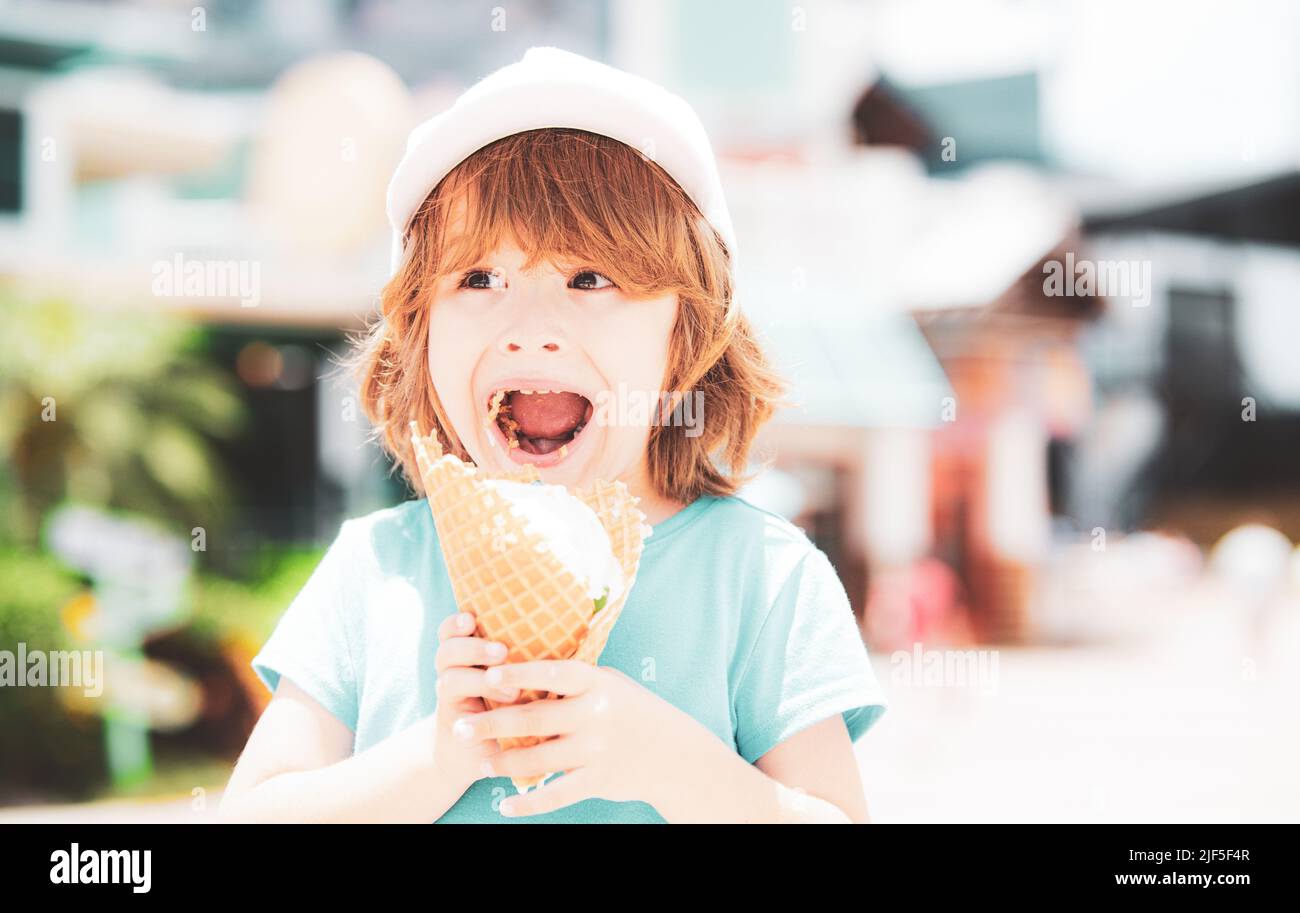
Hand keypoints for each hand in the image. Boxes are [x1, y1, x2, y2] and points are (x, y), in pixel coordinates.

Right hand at [429, 611, 519, 792]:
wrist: (488, 755)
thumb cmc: (518, 706)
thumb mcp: (523, 677)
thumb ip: (529, 655)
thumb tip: (578, 624)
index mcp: (468, 655)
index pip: (452, 631)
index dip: (455, 623)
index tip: (471, 618)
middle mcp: (454, 673)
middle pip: (446, 650)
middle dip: (471, 647)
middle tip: (502, 652)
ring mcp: (451, 701)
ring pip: (448, 679)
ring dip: (479, 680)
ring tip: (512, 692)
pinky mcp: (457, 727)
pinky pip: (459, 717)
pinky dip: (484, 716)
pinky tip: (507, 715)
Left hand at [453, 660, 684, 815]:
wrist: (673, 753)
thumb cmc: (631, 709)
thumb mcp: (609, 683)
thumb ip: (571, 678)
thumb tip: (521, 664)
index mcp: (596, 683)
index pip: (551, 673)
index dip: (518, 674)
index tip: (486, 675)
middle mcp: (596, 715)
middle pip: (533, 719)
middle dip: (491, 725)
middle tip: (457, 728)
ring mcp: (597, 750)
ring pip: (538, 760)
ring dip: (503, 764)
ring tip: (479, 763)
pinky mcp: (598, 780)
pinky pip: (556, 795)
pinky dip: (528, 803)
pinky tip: (504, 805)